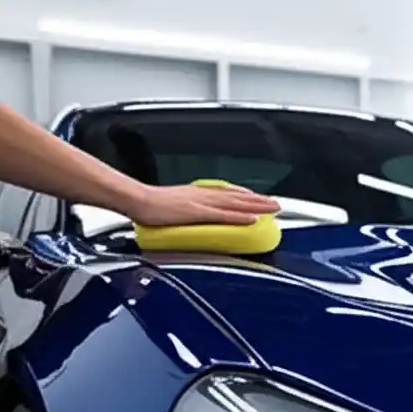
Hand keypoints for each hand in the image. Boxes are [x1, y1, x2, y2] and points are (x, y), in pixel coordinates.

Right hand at [129, 183, 280, 227]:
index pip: (226, 193)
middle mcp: (203, 195)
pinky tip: (253, 219)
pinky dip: (239, 217)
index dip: (244, 195)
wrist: (137, 200)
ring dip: (256, 206)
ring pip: (235, 204)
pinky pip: (223, 215)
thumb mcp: (172, 205)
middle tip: (276, 204)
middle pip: (236, 197)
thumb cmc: (148, 205)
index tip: (258, 198)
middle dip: (258, 200)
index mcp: (196, 193)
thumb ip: (185, 209)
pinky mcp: (197, 212)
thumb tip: (190, 214)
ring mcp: (201, 203)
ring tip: (273, 208)